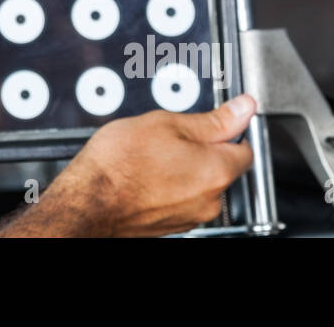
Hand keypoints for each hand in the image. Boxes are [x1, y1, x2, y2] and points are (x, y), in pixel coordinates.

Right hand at [35, 94, 255, 236]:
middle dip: (203, 149)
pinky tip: (147, 173)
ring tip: (152, 155)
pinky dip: (170, 185)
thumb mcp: (166, 123)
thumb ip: (212, 119)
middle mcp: (211, 200)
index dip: (231, 128)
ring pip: (200, 183)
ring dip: (184, 168)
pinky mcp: (173, 225)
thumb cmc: (119, 164)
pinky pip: (182, 198)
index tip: (216, 120)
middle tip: (171, 135)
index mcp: (216, 170)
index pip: (245, 147)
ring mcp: (192, 216)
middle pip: (222, 166)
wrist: (88, 201)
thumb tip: (243, 109)